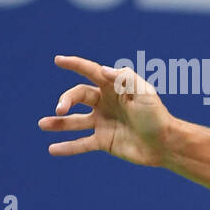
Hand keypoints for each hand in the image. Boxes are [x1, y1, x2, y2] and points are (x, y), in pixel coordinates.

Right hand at [38, 55, 172, 166]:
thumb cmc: (158, 116)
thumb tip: (102, 69)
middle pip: (78, 96)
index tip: (58, 60)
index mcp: (114, 89)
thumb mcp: (145, 94)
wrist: (166, 144)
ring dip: (58, 123)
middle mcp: (106, 104)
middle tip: (60, 108)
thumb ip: (126, 79)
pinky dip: (68, 147)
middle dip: (66, 100)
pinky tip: (52, 150)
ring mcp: (103, 123)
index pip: (91, 73)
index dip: (75, 64)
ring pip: (75, 121)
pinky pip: (82, 144)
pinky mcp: (105, 141)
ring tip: (42, 124)